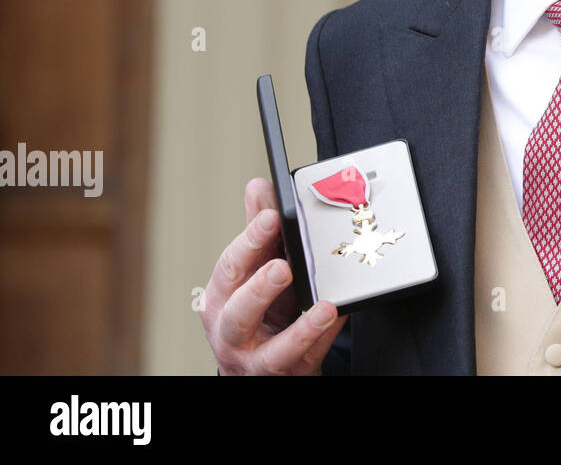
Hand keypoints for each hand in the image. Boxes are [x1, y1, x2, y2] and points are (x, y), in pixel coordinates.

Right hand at [199, 177, 348, 374]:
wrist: (261, 368)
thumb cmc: (257, 312)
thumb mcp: (252, 272)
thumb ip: (257, 232)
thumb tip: (258, 185)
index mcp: (221, 298)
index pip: (230, 267)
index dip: (249, 240)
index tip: (271, 217)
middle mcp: (232, 332)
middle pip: (238, 312)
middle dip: (259, 289)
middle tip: (283, 267)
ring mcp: (258, 359)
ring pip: (273, 351)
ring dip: (300, 329)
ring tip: (323, 308)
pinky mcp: (288, 375)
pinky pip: (308, 360)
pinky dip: (324, 341)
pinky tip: (339, 319)